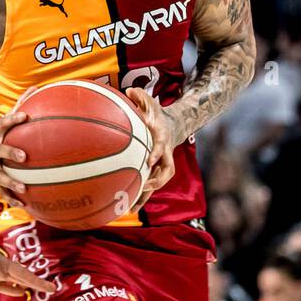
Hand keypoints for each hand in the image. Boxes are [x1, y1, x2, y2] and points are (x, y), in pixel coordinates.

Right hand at [0, 108, 31, 204]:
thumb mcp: (3, 122)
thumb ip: (19, 106)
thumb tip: (36, 88)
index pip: (3, 124)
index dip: (12, 119)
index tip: (25, 116)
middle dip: (10, 153)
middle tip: (24, 157)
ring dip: (10, 182)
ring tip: (23, 188)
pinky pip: (1, 191)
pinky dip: (11, 199)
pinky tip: (24, 205)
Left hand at [0, 243, 56, 297]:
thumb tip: (5, 273)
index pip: (21, 272)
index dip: (35, 279)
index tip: (49, 285)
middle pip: (22, 276)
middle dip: (37, 282)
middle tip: (54, 288)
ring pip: (15, 282)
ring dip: (28, 285)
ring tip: (43, 290)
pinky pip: (3, 288)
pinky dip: (14, 290)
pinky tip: (22, 293)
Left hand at [125, 88, 178, 206]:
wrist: (174, 126)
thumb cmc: (157, 114)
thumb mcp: (151, 103)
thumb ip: (141, 97)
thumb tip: (128, 90)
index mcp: (163, 138)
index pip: (162, 147)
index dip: (157, 154)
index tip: (149, 161)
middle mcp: (165, 154)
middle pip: (166, 170)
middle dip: (156, 180)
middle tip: (144, 187)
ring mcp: (162, 164)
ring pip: (157, 183)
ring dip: (146, 195)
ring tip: (132, 208)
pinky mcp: (155, 171)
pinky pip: (149, 186)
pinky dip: (140, 197)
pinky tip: (127, 209)